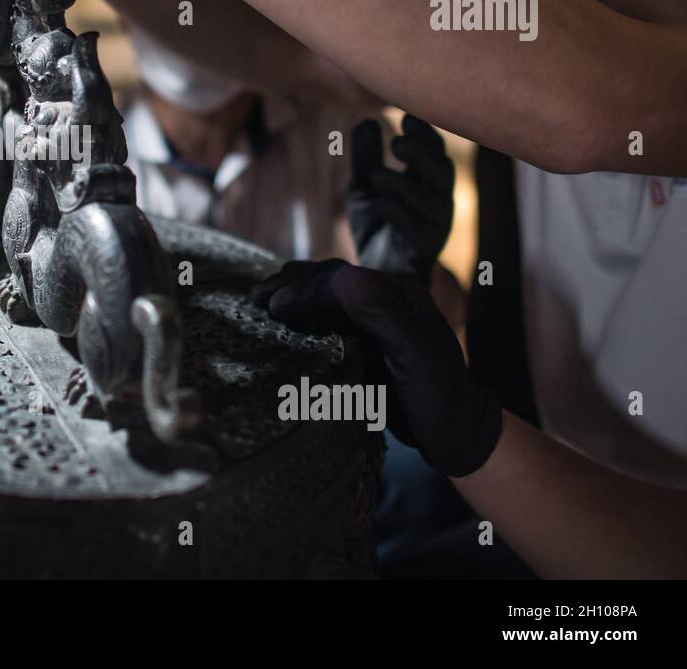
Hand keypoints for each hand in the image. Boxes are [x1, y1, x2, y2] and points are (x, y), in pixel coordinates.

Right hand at [252, 260, 501, 477]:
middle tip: (256, 297)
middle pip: (329, 279)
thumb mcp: (416, 353)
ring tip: (260, 301)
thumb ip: (382, 312)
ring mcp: (374, 319)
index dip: (304, 290)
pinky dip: (301, 313)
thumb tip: (342, 278)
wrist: (456, 433)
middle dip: (291, 284)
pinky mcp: (365, 341)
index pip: (340, 280)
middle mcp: (385, 299)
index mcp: (399, 294)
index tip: (272, 307)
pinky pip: (328, 317)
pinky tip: (282, 321)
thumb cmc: (437, 395)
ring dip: (292, 294)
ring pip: (326, 294)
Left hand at [348, 115, 453, 284]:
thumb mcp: (366, 188)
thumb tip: (366, 121)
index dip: (425, 134)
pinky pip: (419, 229)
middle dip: (423, 153)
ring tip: (377, 175)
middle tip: (396, 141)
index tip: (406, 118)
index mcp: (427, 182)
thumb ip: (366, 159)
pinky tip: (379, 203)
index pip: (435, 151)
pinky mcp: (424, 250)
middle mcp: (437, 201)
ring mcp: (435, 226)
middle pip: (443, 171)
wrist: (375, 273)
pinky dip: (399, 213)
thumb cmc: (377, 226)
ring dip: (405, 184)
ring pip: (434, 200)